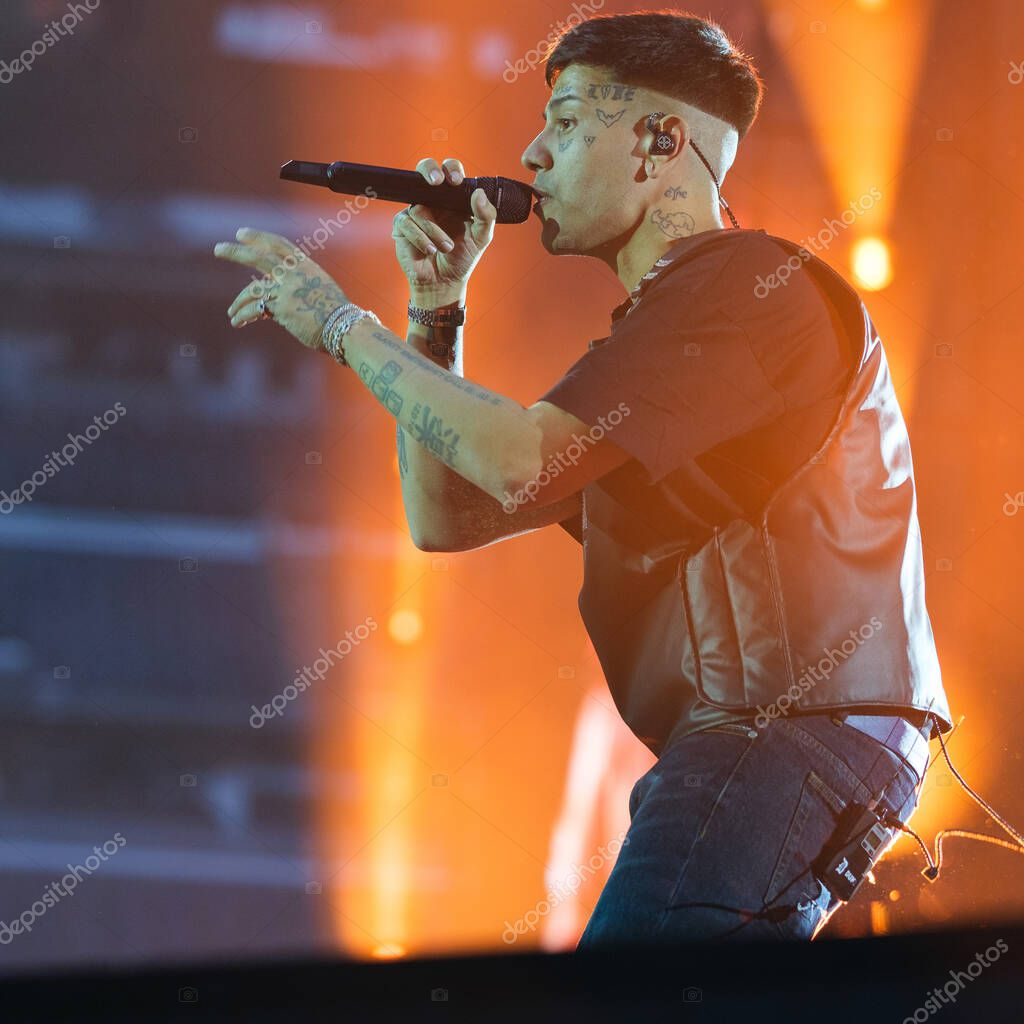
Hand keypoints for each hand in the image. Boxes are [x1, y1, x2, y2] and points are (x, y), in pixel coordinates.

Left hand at [214, 228, 348, 350]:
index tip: (241, 233)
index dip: (259, 237)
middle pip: (258, 257)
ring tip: (231, 312)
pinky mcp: (280, 308)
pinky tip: (237, 321)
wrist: (344, 326)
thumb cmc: (335, 313)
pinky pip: (255, 309)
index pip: (278, 245)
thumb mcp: (319, 289)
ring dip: (238, 302)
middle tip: (218, 249)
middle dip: (235, 252)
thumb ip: (297, 287)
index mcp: (305, 265)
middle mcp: (293, 273)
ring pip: (252, 289)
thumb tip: (276, 298)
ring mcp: (285, 289)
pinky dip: (243, 315)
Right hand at [392, 157, 496, 301]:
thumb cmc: (462, 257)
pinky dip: (421, 238)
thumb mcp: (480, 238)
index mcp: (453, 198)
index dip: (451, 169)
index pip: (451, 171)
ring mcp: (416, 211)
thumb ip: (485, 216)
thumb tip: (478, 193)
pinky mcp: (402, 226)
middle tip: (436, 182)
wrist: (444, 281)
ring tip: (445, 248)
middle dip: (429, 170)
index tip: (456, 181)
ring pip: (420, 208)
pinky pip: (408, 223)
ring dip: (434, 231)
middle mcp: (433, 200)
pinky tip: (429, 250)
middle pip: (425, 169)